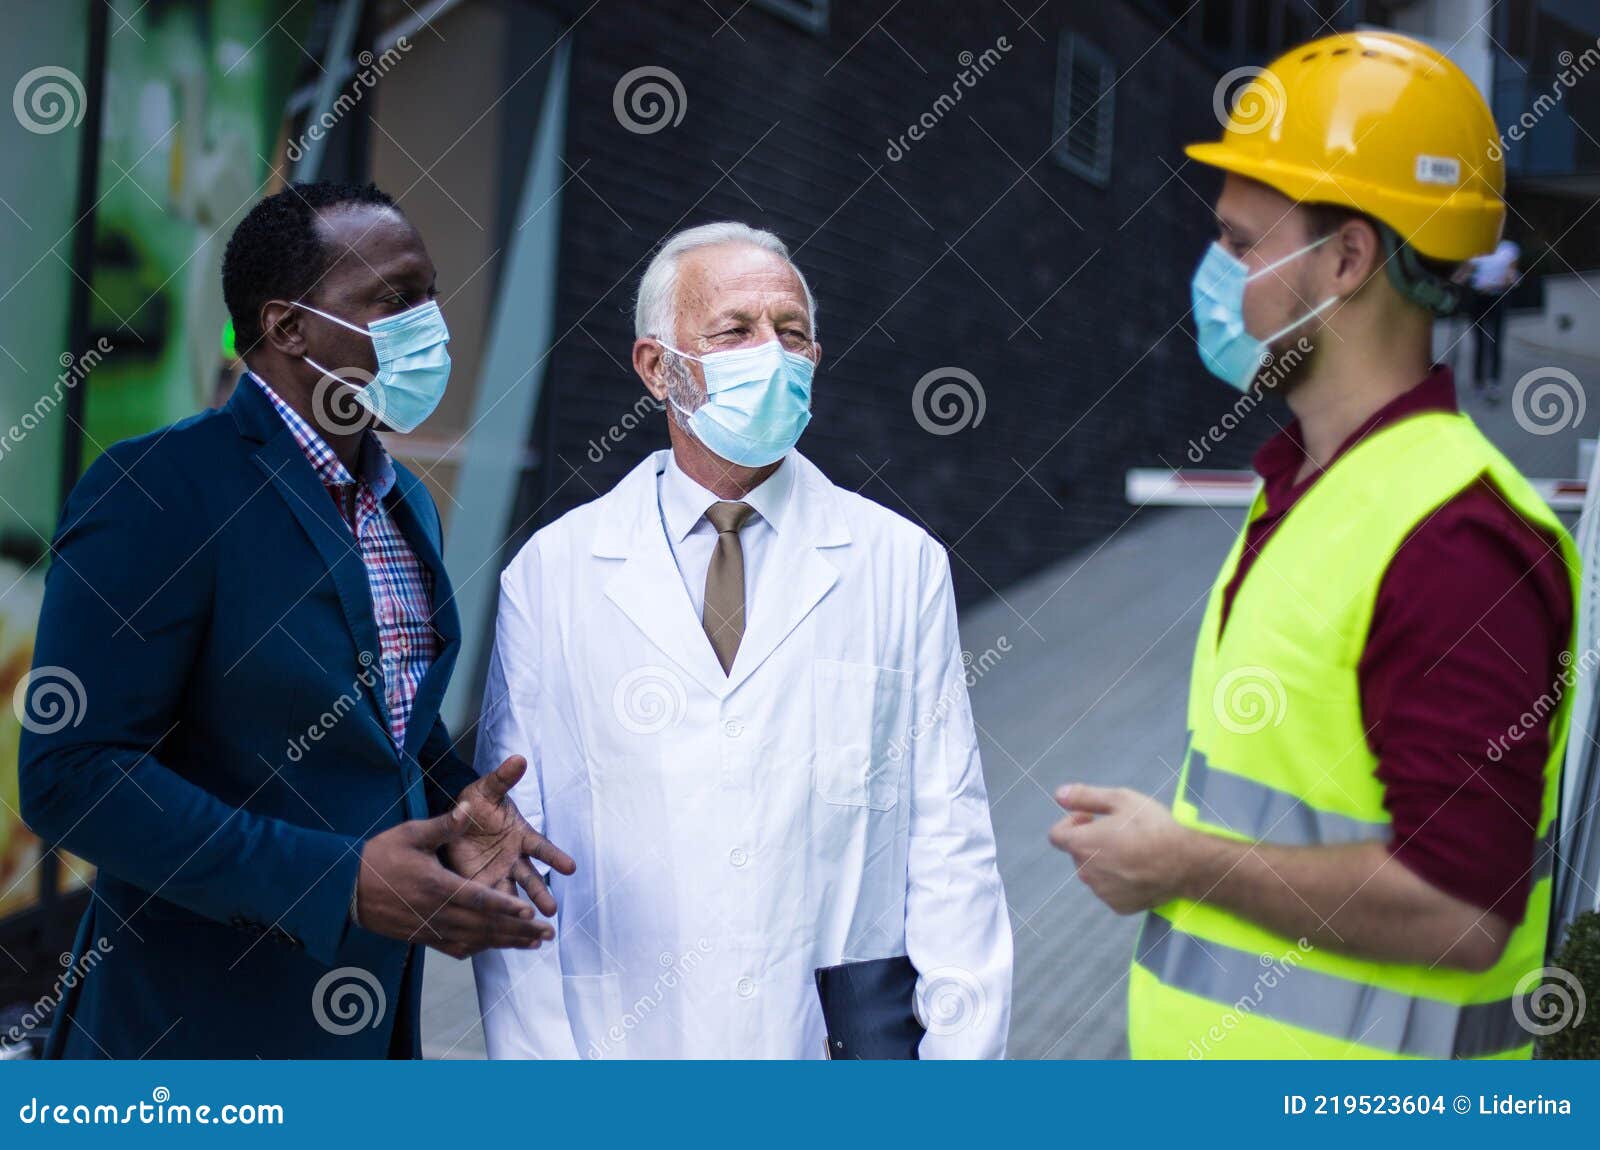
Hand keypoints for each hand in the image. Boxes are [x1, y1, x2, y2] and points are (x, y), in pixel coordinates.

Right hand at [356, 804, 553, 957]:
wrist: (345, 889)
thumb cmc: (379, 857)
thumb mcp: (410, 833)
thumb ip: (444, 824)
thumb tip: (470, 808)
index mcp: (437, 886)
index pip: (478, 900)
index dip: (505, 908)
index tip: (529, 913)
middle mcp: (437, 913)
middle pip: (484, 927)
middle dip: (518, 931)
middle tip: (548, 935)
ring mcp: (430, 929)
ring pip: (475, 941)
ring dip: (506, 943)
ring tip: (534, 944)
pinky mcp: (423, 938)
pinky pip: (457, 948)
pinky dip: (481, 948)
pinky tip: (497, 947)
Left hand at [445, 755, 575, 917]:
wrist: (455, 818)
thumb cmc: (477, 803)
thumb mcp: (488, 790)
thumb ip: (503, 779)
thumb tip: (519, 759)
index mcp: (520, 835)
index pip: (541, 848)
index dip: (555, 857)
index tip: (570, 868)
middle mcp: (513, 858)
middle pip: (531, 878)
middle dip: (540, 893)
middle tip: (551, 910)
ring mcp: (499, 872)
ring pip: (513, 894)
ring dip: (522, 910)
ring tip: (535, 928)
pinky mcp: (480, 883)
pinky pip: (490, 900)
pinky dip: (497, 914)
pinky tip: (503, 931)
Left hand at [1047, 784, 1193, 913]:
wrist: (1187, 863)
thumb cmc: (1153, 827)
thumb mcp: (1120, 799)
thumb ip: (1084, 796)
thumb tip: (1059, 794)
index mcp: (1082, 845)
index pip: (1056, 836)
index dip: (1071, 822)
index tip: (1091, 817)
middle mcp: (1087, 872)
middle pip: (1077, 853)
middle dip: (1090, 840)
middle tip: (1119, 831)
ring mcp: (1102, 892)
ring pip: (1093, 872)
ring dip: (1104, 860)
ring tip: (1133, 849)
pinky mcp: (1118, 905)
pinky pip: (1110, 889)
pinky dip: (1118, 879)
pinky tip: (1139, 868)